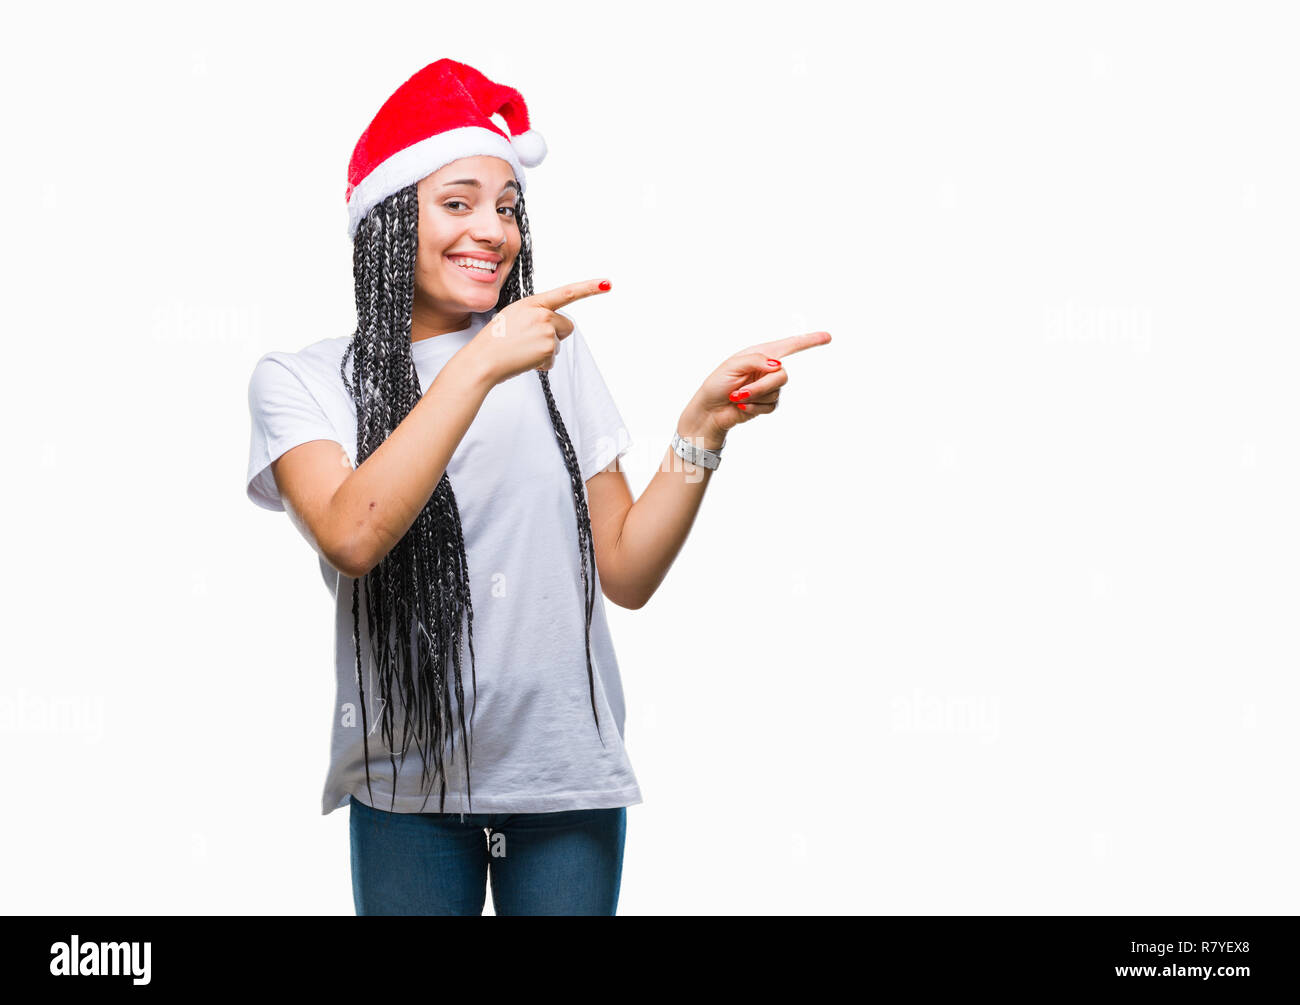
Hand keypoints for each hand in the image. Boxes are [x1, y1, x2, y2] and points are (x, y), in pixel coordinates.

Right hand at [465, 278, 612, 386]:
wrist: (483, 360)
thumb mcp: (512, 317)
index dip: (589, 288)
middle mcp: (542, 314)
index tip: (607, 283)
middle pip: (566, 326)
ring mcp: (547, 330)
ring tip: (522, 351)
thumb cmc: (493, 342)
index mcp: (532, 303)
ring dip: (545, 351)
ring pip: (558, 344)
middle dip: (554, 336)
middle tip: (530, 342)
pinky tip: (524, 360)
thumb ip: (534, 315)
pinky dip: (541, 363)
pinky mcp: (548, 348)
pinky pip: (552, 359)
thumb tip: (552, 325)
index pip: (566, 293)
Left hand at [678, 330, 832, 449]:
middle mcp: (766, 369)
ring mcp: (767, 387)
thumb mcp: (732, 366)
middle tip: (740, 392)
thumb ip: (756, 361)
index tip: (828, 337)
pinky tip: (741, 406)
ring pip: (776, 392)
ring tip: (737, 398)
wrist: (709, 411)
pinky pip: (771, 406)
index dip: (809, 341)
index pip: (789, 346)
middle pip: (782, 375)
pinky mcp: (766, 404)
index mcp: (760, 355)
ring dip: (755, 397)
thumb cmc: (716, 385)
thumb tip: (778, 366)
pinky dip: (755, 407)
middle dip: (762, 386)